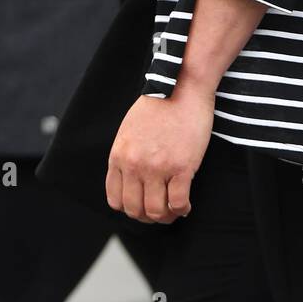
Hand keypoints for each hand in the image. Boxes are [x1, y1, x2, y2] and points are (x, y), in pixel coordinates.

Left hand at [106, 85, 213, 222]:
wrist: (181, 85)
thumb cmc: (159, 104)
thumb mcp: (130, 129)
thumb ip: (127, 155)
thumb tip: (132, 180)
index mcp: (119, 156)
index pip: (116, 200)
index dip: (131, 208)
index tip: (143, 204)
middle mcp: (134, 165)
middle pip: (135, 210)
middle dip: (148, 216)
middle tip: (161, 211)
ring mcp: (157, 168)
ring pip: (156, 212)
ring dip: (166, 216)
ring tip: (175, 209)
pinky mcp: (181, 167)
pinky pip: (178, 203)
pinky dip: (182, 209)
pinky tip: (186, 204)